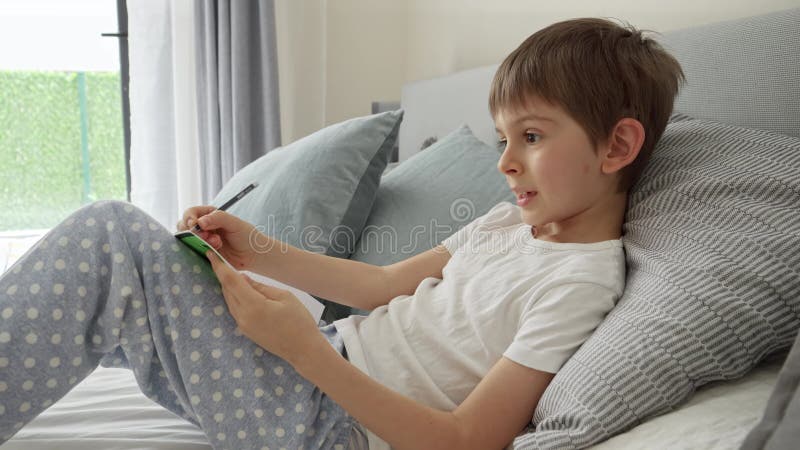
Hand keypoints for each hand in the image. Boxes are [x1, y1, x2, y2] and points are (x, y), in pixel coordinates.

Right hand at [177, 206, 259, 269]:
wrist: (254, 255)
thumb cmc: (247, 236)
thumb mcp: (235, 223)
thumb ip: (218, 218)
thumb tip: (199, 222)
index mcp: (210, 216)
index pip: (191, 213)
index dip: (189, 218)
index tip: (194, 224)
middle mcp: (204, 227)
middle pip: (184, 226)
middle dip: (192, 231)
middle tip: (206, 236)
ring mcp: (203, 241)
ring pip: (187, 239)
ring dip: (198, 241)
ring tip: (217, 243)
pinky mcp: (204, 253)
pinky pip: (193, 251)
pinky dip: (201, 251)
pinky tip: (215, 251)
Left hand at [206, 250, 323, 365]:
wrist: (303, 350)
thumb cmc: (299, 321)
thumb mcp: (284, 296)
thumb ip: (260, 286)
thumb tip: (242, 278)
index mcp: (253, 305)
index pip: (230, 281)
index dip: (219, 266)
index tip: (210, 254)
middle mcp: (243, 317)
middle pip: (227, 290)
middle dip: (223, 275)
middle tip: (224, 260)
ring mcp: (243, 326)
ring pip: (229, 300)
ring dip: (229, 287)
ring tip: (235, 274)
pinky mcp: (245, 331)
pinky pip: (235, 309)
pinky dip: (235, 297)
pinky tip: (242, 291)